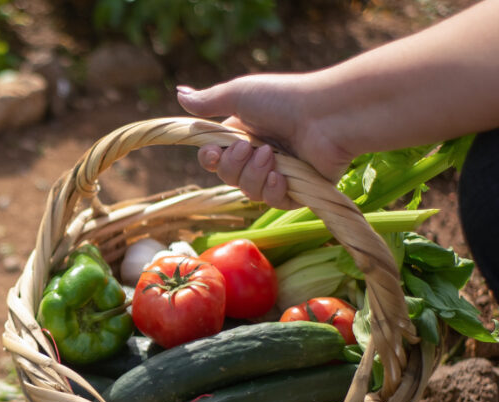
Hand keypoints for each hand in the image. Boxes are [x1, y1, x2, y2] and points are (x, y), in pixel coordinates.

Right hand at [177, 74, 355, 208]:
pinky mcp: (300, 189)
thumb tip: (179, 93)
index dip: (209, 160)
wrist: (328, 114)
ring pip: (248, 191)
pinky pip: (274, 202)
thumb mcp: (239, 94)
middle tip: (249, 148)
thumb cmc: (284, 99)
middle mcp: (260, 155)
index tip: (212, 153)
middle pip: (228, 177)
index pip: (215, 158)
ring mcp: (280, 173)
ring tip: (271, 156)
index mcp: (245, 135)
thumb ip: (208, 101)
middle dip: (233, 166)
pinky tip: (281, 177)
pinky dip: (273, 190)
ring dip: (254, 175)